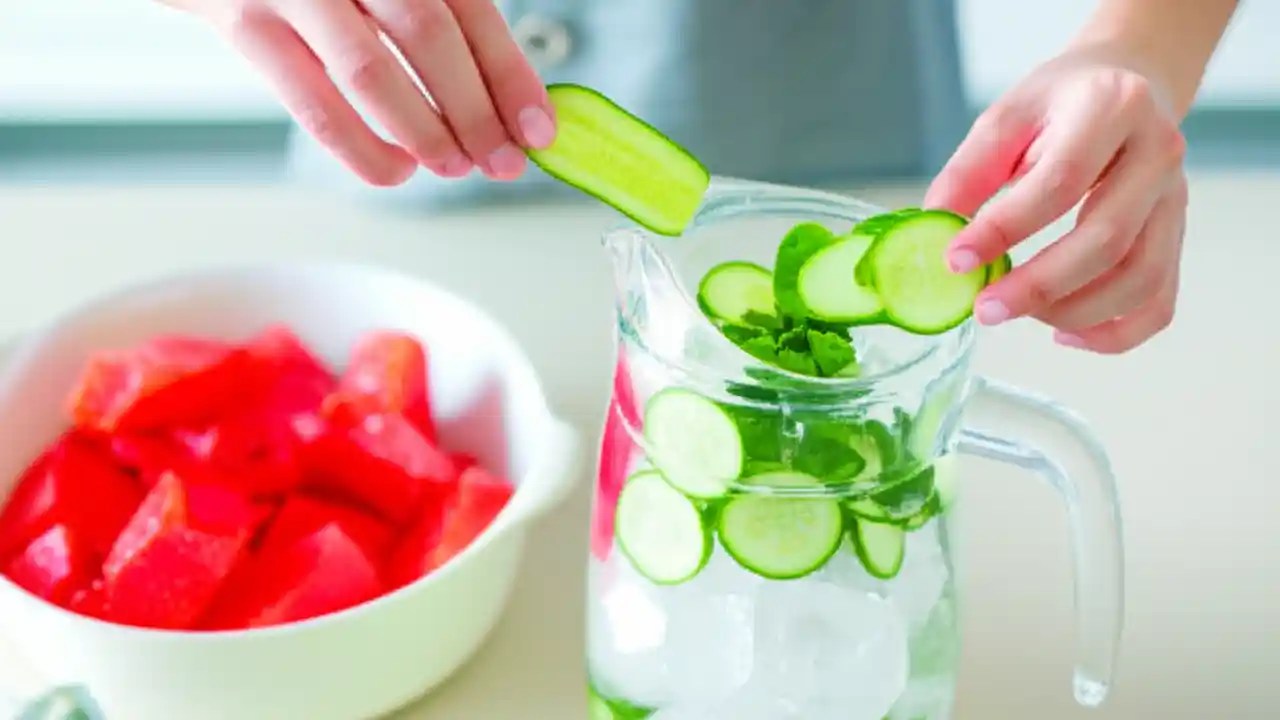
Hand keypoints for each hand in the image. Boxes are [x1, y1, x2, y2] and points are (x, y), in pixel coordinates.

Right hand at [170, 0, 554, 185]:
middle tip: (503, 162)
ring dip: (423, 132)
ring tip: (454, 167)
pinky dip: (362, 148)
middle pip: (427, 33)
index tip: (538, 129)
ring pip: (370, 72)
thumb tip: (503, 106)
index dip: (509, 74)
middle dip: (474, 110)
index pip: (469, 7)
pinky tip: (397, 169)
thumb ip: (436, 22)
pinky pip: (313, 104)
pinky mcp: (244, 25)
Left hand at [925, 44, 1188, 353]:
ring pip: (1139, 280)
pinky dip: (1112, 333)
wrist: (1129, 81)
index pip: (1060, 182)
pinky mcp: (1177, 235)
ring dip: (1072, 313)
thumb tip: (936, 226)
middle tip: (984, 308)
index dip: (1004, 228)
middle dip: (1038, 286)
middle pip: (1106, 239)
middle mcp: (1157, 154)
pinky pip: (1158, 302)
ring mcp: (1175, 198)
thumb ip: (970, 170)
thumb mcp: (1007, 116)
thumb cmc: (1061, 102)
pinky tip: (1063, 332)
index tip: (956, 260)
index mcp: (1111, 109)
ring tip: (1017, 312)